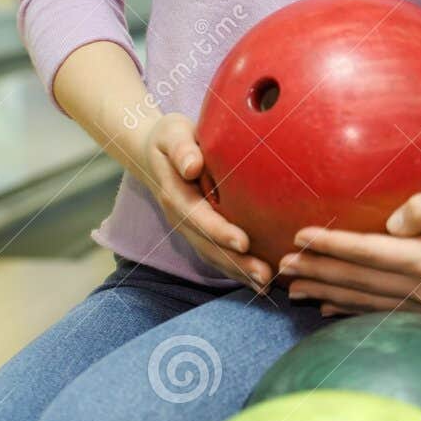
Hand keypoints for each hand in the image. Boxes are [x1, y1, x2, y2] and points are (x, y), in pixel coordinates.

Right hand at [136, 113, 271, 292]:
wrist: (154, 151)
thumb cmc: (171, 137)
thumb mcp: (172, 134)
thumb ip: (182, 149)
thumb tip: (192, 166)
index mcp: (175, 194)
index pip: (198, 217)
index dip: (219, 231)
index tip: (244, 243)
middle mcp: (180, 217)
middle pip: (207, 246)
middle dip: (235, 263)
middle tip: (264, 276)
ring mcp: (188, 228)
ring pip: (212, 255)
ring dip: (238, 272)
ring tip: (266, 286)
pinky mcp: (198, 231)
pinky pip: (216, 254)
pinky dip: (236, 269)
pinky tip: (259, 281)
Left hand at [278, 182, 420, 314]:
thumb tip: (392, 222)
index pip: (366, 252)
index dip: (331, 244)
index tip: (299, 236)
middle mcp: (420, 287)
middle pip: (357, 280)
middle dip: (317, 271)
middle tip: (281, 266)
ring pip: (362, 300)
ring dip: (326, 293)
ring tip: (293, 288)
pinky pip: (378, 312)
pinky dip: (350, 311)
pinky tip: (328, 309)